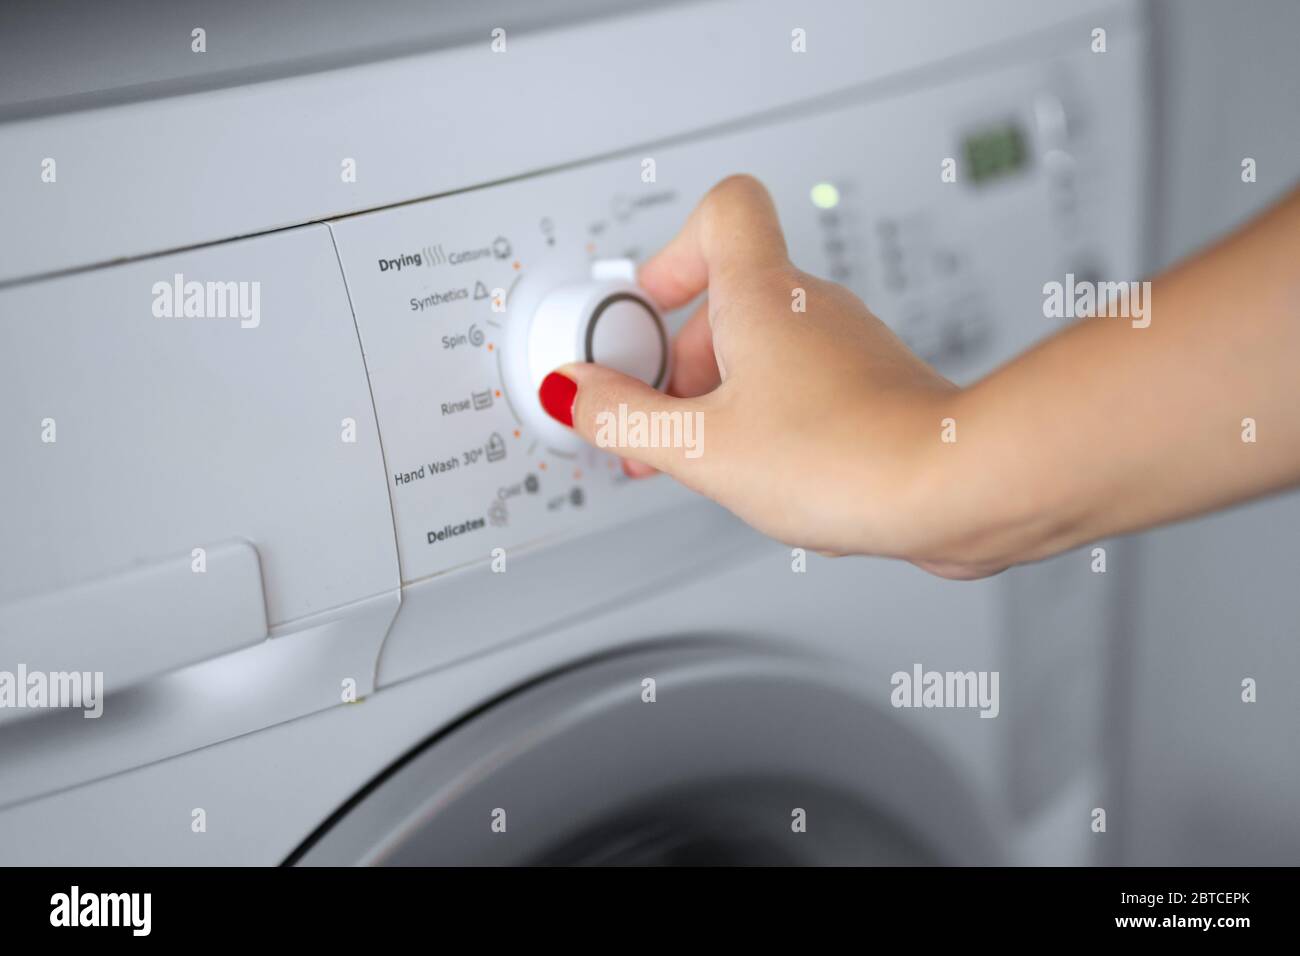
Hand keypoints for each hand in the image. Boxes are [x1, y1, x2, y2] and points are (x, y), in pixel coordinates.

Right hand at [538, 175, 990, 576]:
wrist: (953, 488)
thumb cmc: (847, 455)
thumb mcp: (701, 445)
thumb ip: (624, 415)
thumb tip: (574, 390)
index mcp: (763, 294)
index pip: (722, 210)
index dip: (670, 252)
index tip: (642, 311)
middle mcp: (810, 308)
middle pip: (724, 300)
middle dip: (678, 362)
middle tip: (656, 417)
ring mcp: (847, 348)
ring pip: (762, 350)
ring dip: (719, 396)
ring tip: (705, 456)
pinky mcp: (872, 390)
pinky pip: (799, 386)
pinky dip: (764, 418)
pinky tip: (760, 471)